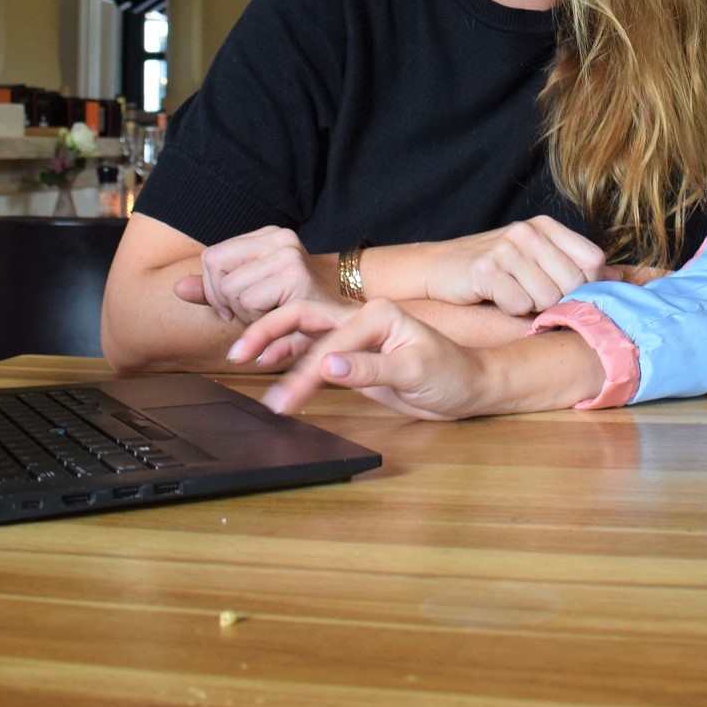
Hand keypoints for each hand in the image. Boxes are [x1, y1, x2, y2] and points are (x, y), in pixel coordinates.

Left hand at [176, 226, 333, 326]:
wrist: (341, 324)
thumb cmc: (294, 311)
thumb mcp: (249, 298)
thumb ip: (213, 291)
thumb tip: (177, 288)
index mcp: (268, 235)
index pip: (211, 256)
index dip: (212, 288)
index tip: (232, 308)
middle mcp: (279, 237)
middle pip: (215, 267)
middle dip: (225, 301)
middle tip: (251, 314)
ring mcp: (288, 253)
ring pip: (230, 288)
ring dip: (244, 314)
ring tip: (270, 315)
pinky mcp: (294, 273)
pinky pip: (249, 301)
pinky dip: (257, 320)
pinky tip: (279, 319)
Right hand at [242, 299, 492, 420]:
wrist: (468, 388)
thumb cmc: (451, 374)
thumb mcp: (414, 371)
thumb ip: (369, 368)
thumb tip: (327, 367)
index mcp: (377, 314)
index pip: (328, 337)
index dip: (302, 365)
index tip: (285, 391)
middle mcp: (362, 319)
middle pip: (304, 317)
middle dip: (269, 332)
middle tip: (238, 352)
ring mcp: (354, 338)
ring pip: (303, 334)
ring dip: (273, 345)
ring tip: (241, 359)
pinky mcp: (352, 357)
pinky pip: (312, 352)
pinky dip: (288, 357)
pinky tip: (268, 363)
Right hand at [416, 216, 622, 314]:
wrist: (436, 268)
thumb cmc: (492, 268)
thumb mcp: (536, 258)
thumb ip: (575, 265)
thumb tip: (621, 276)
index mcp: (546, 226)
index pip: (594, 261)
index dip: (587, 286)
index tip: (569, 297)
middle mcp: (528, 232)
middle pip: (573, 284)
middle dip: (558, 303)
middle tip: (534, 300)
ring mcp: (507, 248)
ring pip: (547, 299)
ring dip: (532, 309)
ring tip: (514, 298)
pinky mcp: (486, 269)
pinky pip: (519, 304)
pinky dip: (510, 311)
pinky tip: (497, 300)